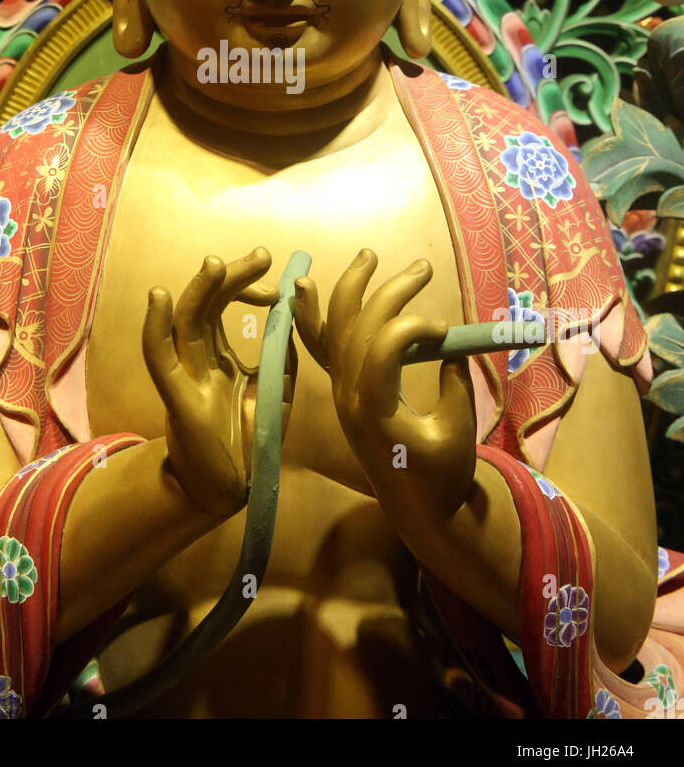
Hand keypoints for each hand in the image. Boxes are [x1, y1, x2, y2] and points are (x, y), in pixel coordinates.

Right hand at [143, 247, 296, 517]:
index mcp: (218, 356)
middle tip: (261, 256)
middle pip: (207, 304)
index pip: (224, 306)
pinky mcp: (179, 400)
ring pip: (186, 322)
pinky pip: (159, 358)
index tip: (276, 286)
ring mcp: (186, 376)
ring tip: (216, 262)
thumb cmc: (249, 440)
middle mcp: (198, 359)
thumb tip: (292, 317)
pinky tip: (161, 296)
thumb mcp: (275, 392)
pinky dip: (156, 326)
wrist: (234, 490)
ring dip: (199, 289)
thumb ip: (282, 359)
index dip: (246, 287)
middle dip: (231, 277)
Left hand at [293, 251, 475, 523]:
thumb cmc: (442, 474)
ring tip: (367, 256)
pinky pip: (323, 349)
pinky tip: (308, 290)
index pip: (381, 347)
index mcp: (374, 410)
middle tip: (423, 267)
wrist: (418, 510)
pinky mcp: (344, 392)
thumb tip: (449, 346)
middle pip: (360, 328)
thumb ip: (454, 386)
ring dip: (349, 290)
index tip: (444, 330)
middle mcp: (348, 396)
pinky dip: (314, 318)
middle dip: (391, 291)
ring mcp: (341, 393)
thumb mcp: (457, 431)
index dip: (412, 327)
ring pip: (334, 331)